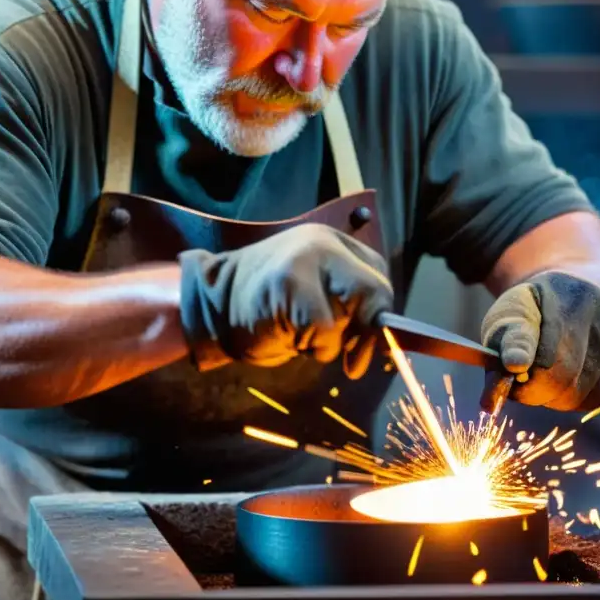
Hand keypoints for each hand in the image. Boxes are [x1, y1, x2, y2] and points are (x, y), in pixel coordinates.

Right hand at [178, 224, 393, 378]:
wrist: (212, 302)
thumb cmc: (270, 306)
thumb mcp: (319, 297)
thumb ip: (353, 310)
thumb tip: (387, 344)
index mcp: (335, 243)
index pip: (379, 279)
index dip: (380, 319)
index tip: (368, 344)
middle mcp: (323, 244)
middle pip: (373, 292)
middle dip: (365, 333)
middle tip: (347, 355)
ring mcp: (304, 260)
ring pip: (347, 317)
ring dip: (328, 342)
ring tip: (296, 328)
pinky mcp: (287, 283)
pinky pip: (322, 330)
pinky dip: (310, 346)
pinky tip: (284, 332)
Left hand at [480, 271, 599, 411]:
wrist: (571, 292)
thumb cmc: (531, 313)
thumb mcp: (507, 321)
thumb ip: (499, 359)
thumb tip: (490, 403)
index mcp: (553, 292)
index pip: (540, 351)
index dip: (525, 377)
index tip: (514, 384)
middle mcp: (590, 301)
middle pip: (565, 374)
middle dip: (541, 392)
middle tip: (529, 390)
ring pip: (592, 386)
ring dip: (567, 399)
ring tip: (552, 384)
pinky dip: (593, 396)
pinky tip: (579, 383)